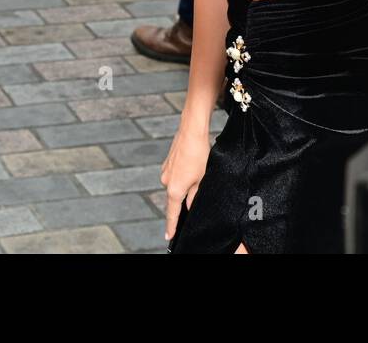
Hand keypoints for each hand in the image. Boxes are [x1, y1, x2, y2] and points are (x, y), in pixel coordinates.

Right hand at [161, 125, 209, 240]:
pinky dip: (182, 175)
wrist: (191, 131)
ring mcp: (165, 172)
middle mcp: (166, 182)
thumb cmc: (199, 154)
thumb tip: (189, 206)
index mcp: (175, 189)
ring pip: (175, 185)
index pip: (173, 213)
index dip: (172, 226)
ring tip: (197, 173)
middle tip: (195, 190)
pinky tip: (192, 166)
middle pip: (174, 198)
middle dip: (183, 199)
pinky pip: (174, 175)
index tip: (169, 236)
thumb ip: (194, 195)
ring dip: (184, 184)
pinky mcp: (167, 163)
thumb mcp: (202, 178)